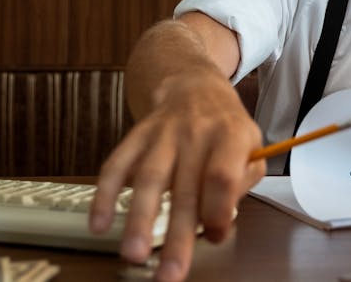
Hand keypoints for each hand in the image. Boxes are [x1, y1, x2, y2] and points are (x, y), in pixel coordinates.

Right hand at [89, 72, 265, 281]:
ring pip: (148, 178)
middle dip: (177, 235)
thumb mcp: (252, 146)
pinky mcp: (136, 136)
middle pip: (184, 188)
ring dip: (138, 220)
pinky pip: (116, 164)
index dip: (217, 209)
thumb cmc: (226, 128)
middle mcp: (195, 133)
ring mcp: (162, 133)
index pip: (222, 175)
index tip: (215, 236)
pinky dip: (105, 195)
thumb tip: (221, 223)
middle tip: (169, 274)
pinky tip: (98, 225)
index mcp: (230, 135)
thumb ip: (242, 182)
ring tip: (133, 254)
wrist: (194, 87)